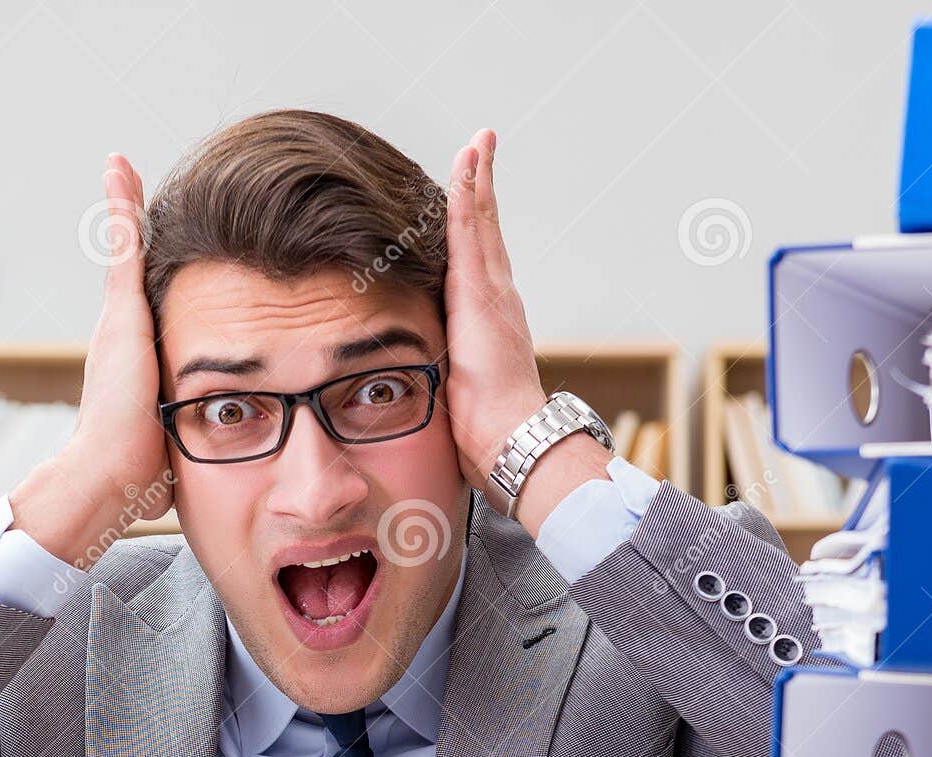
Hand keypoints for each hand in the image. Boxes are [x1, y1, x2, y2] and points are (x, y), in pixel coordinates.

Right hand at [10, 155, 172, 566]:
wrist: (110, 474)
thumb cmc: (139, 475)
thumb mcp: (168, 446)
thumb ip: (180, 441)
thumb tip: (187, 476)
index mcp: (133, 363)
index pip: (148, 309)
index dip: (154, 282)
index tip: (159, 256)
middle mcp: (119, 335)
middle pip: (133, 271)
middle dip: (131, 228)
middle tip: (127, 184)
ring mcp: (117, 321)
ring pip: (125, 252)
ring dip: (123, 208)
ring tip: (120, 167)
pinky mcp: (120, 314)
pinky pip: (123, 249)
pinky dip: (121, 209)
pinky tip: (119, 169)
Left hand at [443, 129, 606, 536]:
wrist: (509, 438)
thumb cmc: (485, 432)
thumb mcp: (459, 393)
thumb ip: (446, 376)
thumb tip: (421, 386)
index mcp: (491, 321)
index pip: (478, 265)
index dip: (474, 231)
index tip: (470, 200)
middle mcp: (498, 298)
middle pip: (486, 233)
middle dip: (482, 190)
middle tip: (481, 150)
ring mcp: (492, 292)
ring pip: (481, 224)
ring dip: (477, 180)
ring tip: (477, 143)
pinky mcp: (480, 291)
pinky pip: (471, 231)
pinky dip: (470, 194)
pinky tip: (467, 163)